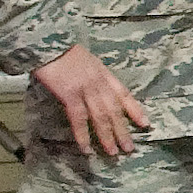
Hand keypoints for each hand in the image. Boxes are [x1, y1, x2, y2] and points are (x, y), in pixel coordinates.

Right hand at [31, 44, 149, 159]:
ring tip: (114, 152)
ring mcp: (85, 88)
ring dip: (108, 136)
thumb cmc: (60, 49)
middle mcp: (99, 82)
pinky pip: (79, 118)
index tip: (145, 123)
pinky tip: (87, 148)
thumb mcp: (84, 58)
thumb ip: (91, 73)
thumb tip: (93, 88)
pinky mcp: (69, 94)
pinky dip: (83, 135)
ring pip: (101, 116)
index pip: (124, 94)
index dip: (135, 110)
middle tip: (130, 148)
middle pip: (115, 110)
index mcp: (103, 72)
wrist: (46, 40)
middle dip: (123, 130)